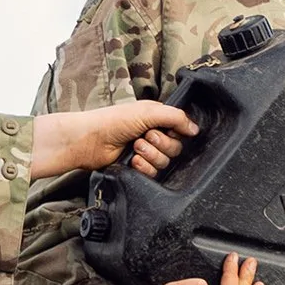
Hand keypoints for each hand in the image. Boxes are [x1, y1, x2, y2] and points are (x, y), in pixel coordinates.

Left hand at [32, 101, 198, 178]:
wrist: (90, 141)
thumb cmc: (113, 121)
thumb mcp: (148, 112)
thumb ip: (175, 118)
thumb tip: (195, 128)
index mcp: (157, 118)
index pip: (181, 129)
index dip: (177, 133)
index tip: (166, 130)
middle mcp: (153, 134)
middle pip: (176, 148)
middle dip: (160, 144)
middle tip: (144, 137)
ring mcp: (145, 151)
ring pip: (165, 161)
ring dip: (151, 155)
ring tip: (135, 147)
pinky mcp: (138, 167)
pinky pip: (154, 173)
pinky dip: (144, 167)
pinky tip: (133, 161)